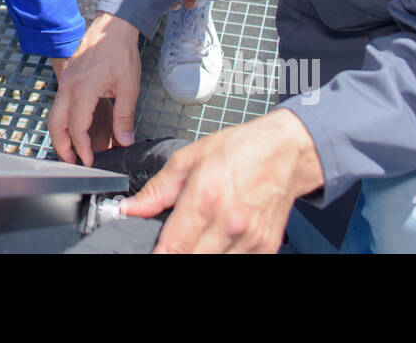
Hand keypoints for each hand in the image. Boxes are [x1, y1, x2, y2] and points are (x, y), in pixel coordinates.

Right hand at [51, 57, 118, 156]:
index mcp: (83, 90)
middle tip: (72, 162)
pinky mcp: (67, 77)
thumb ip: (124, 117)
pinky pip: (61, 103)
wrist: (113, 26)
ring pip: (55, 114)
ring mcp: (65, 81)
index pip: (76, 128)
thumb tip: (124, 141)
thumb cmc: (120, 52)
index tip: (90, 160)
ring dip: (61, 134)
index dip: (82, 148)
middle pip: (55, 124)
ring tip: (74, 150)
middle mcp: (68, 86)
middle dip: (62, 147)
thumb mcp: (128, 87)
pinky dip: (66, 119)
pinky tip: (80, 127)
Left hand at [120, 109, 324, 252]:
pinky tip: (215, 242)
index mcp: (205, 198)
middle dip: (176, 254)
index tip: (150, 251)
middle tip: (171, 244)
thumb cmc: (239, 150)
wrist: (286, 152)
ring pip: (213, 265)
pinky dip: (222, 256)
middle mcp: (229, 223)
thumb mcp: (189, 158)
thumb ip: (157, 190)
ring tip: (196, 239)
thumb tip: (130, 209)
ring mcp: (249, 239)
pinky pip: (236, 263)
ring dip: (199, 255)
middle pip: (191, 260)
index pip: (173, 247)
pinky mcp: (265, 248)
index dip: (157, 254)